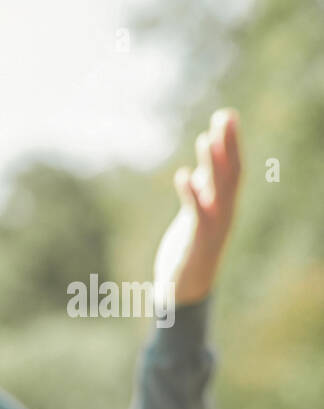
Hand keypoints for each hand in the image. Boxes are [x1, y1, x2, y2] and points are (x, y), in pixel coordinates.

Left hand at [154, 108, 241, 307]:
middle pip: (230, 172)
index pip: (232, 168)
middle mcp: (223, 212)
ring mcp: (212, 226)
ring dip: (212, 164)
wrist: (184, 288)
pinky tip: (183, 175)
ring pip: (218, 190)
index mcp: (222, 205)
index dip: (230, 143)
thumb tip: (199, 171)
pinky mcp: (196, 240)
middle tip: (224, 115)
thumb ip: (199, 193)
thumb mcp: (195, 216)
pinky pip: (197, 213)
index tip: (225, 116)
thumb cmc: (189, 250)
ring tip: (205, 138)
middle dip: (227, 144)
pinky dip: (192, 194)